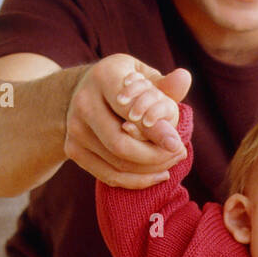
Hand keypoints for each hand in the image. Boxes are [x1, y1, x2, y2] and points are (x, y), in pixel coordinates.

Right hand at [64, 55, 192, 187]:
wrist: (82, 91)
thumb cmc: (124, 83)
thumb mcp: (143, 75)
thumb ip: (164, 84)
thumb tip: (184, 78)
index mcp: (103, 77)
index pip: (130, 111)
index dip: (155, 130)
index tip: (177, 144)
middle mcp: (83, 103)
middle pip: (121, 144)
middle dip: (155, 156)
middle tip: (179, 153)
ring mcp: (74, 129)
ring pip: (117, 164)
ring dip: (151, 169)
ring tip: (172, 161)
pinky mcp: (73, 150)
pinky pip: (109, 176)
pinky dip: (136, 180)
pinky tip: (157, 174)